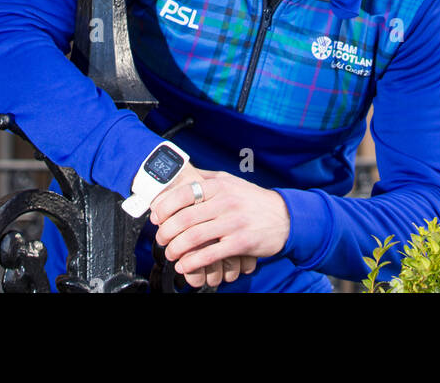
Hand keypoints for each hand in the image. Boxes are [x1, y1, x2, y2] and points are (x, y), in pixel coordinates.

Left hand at [150, 169, 289, 287]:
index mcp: (220, 185)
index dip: (165, 205)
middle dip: (166, 231)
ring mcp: (233, 222)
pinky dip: (192, 262)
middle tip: (160, 239)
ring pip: (194, 237)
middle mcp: (225, 201)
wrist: (284, 216)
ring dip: (176, 248)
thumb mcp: (232, 181)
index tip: (155, 216)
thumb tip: (184, 174)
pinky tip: (184, 265)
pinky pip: (210, 254)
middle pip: (185, 217)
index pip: (184, 192)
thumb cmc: (253, 199)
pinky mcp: (240, 242)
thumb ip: (208, 178)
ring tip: (170, 254)